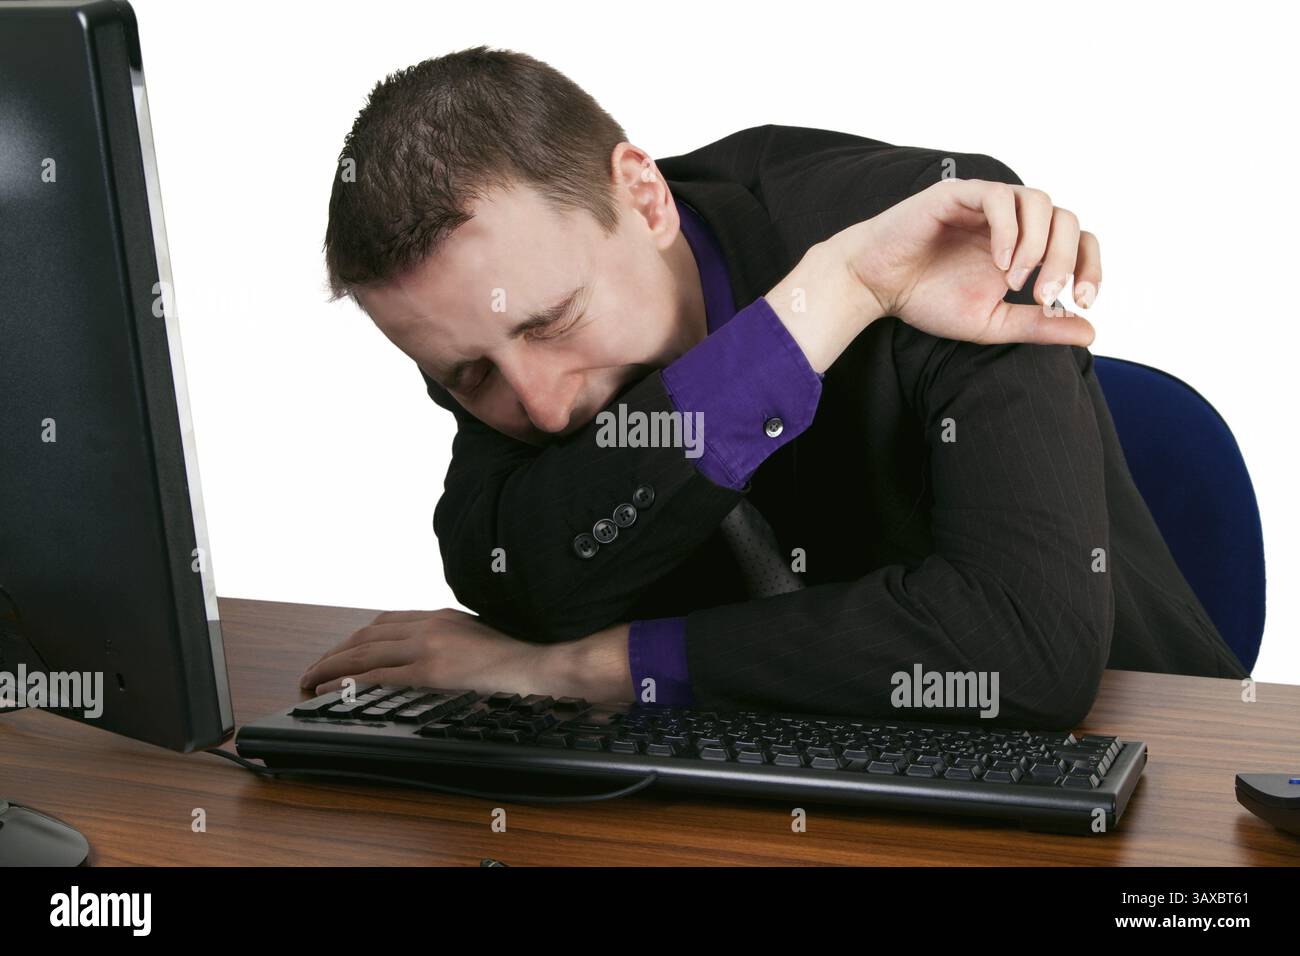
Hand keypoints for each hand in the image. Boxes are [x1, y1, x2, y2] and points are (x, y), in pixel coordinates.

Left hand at [297, 608, 559, 696]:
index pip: (384, 622)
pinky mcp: (431, 670)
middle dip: (334, 652)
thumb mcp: (481, 640)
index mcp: (442, 617)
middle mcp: (431, 625)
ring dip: (330, 666)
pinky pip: (376, 675)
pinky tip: (330, 689)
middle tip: (313, 670)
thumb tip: (439, 662)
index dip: (354, 638)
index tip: (339, 652)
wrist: (543, 667)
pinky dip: (347, 682)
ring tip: (310, 680)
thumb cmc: (520, 660)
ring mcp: (429, 646)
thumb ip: (454, 644)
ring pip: (362, 652)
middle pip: (366, 634)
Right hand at [834, 177, 1101, 346]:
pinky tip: (999, 262)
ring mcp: (986, 202)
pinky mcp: (958, 194)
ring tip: (1015, 280)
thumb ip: (1038, 325)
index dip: (1089, 266)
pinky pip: (999, 198)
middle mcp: (1011, 219)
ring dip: (1038, 245)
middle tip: (1044, 297)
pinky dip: (1009, 230)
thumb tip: (1091, 331)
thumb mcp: (991, 322)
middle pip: (1066, 220)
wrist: (876, 286)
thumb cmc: (927, 299)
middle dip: (1064, 261)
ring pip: (1039, 202)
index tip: (1083, 301)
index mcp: (1025, 245)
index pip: (1077, 240)